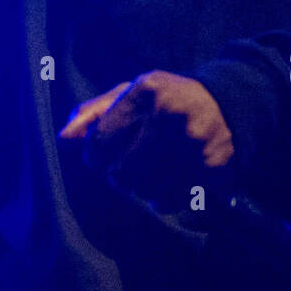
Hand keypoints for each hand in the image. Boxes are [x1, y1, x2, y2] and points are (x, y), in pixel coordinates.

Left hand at [58, 70, 233, 211]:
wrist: (227, 102)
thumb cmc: (166, 100)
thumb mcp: (131, 92)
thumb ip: (93, 113)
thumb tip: (62, 138)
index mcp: (146, 90)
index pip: (100, 140)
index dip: (95, 154)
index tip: (102, 154)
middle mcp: (171, 114)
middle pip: (121, 172)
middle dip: (118, 174)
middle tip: (129, 164)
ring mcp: (194, 142)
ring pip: (144, 190)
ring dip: (140, 187)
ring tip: (150, 171)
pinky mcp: (212, 167)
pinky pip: (169, 200)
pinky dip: (161, 199)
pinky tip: (168, 182)